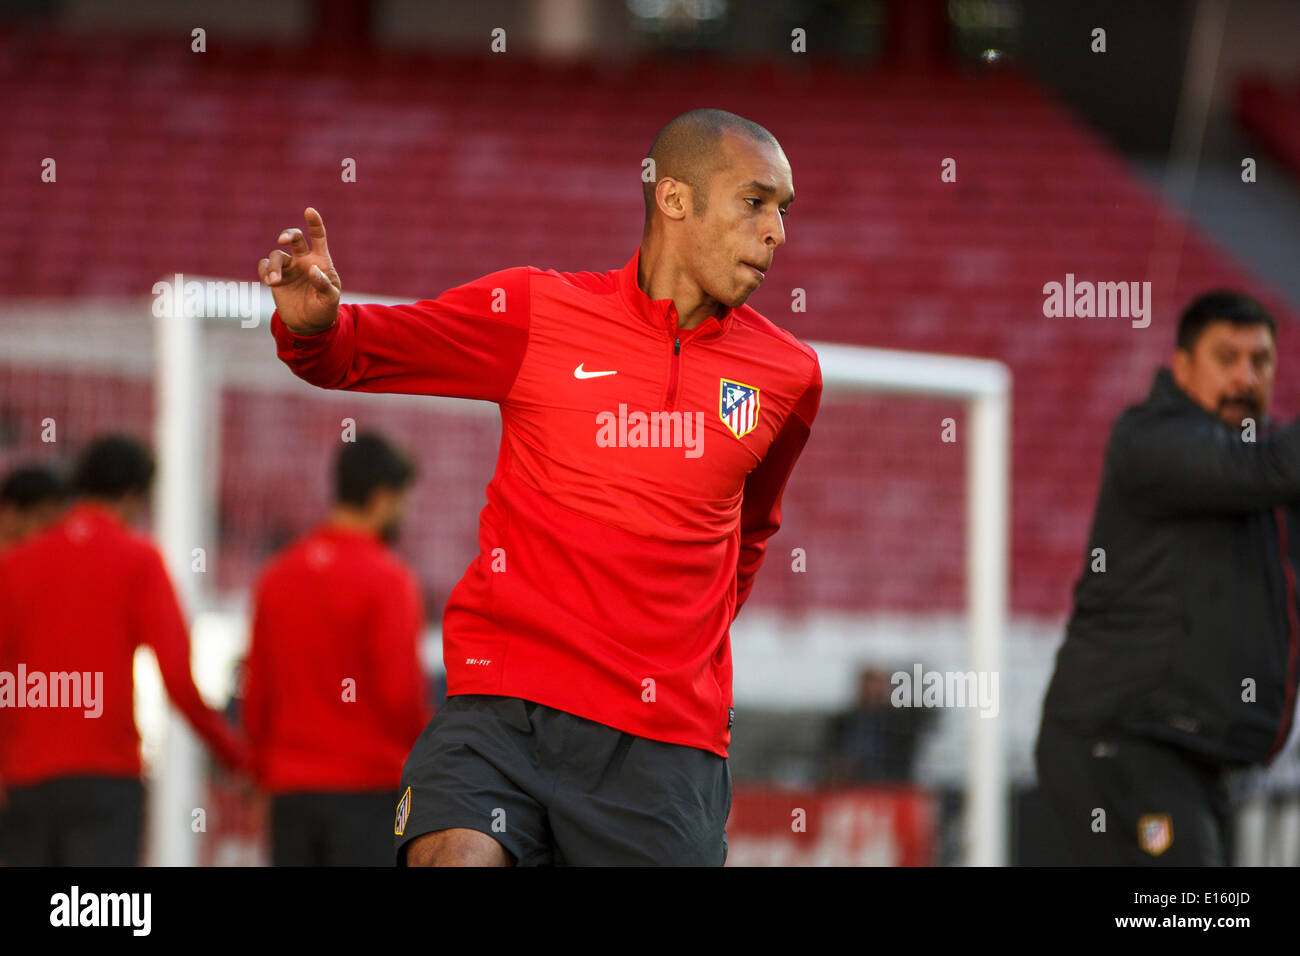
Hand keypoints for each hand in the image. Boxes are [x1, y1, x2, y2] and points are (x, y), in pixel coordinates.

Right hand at [257, 207, 341, 334]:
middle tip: (283, 240)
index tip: (309, 211)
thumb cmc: (324, 310)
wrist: (309, 326)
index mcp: (320, 261)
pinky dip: (264, 270)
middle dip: (288, 234)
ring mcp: (288, 268)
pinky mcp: (275, 278)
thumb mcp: (330, 299)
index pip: (318, 237)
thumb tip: (312, 269)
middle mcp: (303, 260)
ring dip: (273, 266)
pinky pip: (264, 265)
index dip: (314, 223)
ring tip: (275, 281)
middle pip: (294, 238)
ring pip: (276, 255)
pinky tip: (269, 282)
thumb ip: (323, 284)